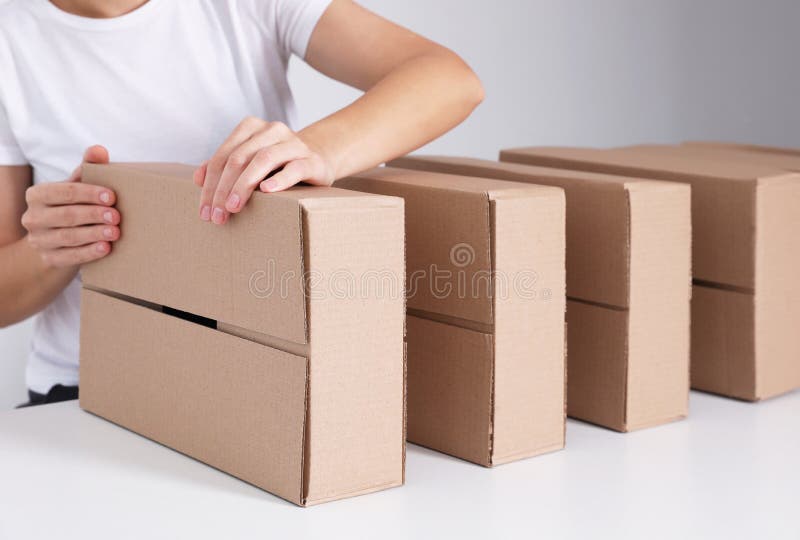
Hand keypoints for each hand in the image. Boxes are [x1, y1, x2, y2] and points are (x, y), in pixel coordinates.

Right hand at [21, 145, 119, 268]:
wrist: (56, 242)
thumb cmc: (71, 206)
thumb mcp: (77, 186)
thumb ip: (88, 167)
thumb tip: (99, 150)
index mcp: (37, 195)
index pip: (64, 192)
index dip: (89, 193)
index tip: (112, 197)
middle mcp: (33, 217)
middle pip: (67, 215)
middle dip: (93, 215)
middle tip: (116, 216)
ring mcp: (39, 240)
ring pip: (68, 237)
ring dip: (94, 234)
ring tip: (115, 232)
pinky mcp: (48, 259)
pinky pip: (69, 257)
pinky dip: (89, 252)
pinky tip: (105, 248)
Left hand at [194, 117, 333, 224]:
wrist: (318, 161)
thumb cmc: (278, 166)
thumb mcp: (250, 163)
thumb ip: (225, 167)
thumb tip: (198, 179)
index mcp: (252, 128)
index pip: (224, 156)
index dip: (210, 183)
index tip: (204, 211)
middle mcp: (272, 130)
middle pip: (239, 158)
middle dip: (223, 189)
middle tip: (216, 215)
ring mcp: (294, 144)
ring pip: (264, 159)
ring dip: (244, 185)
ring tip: (233, 207)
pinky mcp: (312, 160)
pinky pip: (295, 168)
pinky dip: (279, 179)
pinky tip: (266, 191)